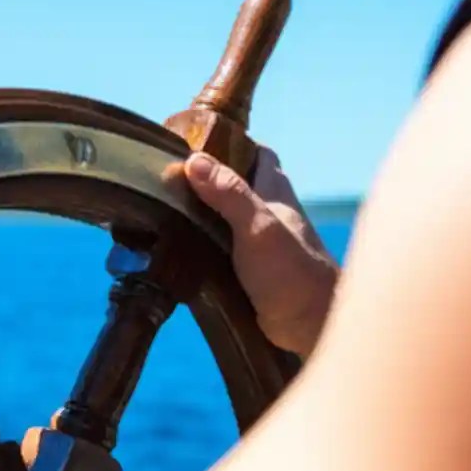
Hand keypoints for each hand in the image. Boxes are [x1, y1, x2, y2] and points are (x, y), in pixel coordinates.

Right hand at [184, 149, 338, 356]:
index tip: (194, 143)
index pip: (258, 154)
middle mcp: (269, 213)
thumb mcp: (258, 227)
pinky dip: (201, 246)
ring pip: (225, 218)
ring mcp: (259, 244)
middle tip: (166, 180)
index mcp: (276, 193)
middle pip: (236, 185)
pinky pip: (220, 249)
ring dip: (199, 215)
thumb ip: (229, 194)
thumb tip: (193, 160)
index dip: (232, 144)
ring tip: (160, 212)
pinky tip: (177, 251)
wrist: (311, 327)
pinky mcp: (248, 272)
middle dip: (206, 180)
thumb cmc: (292, 273)